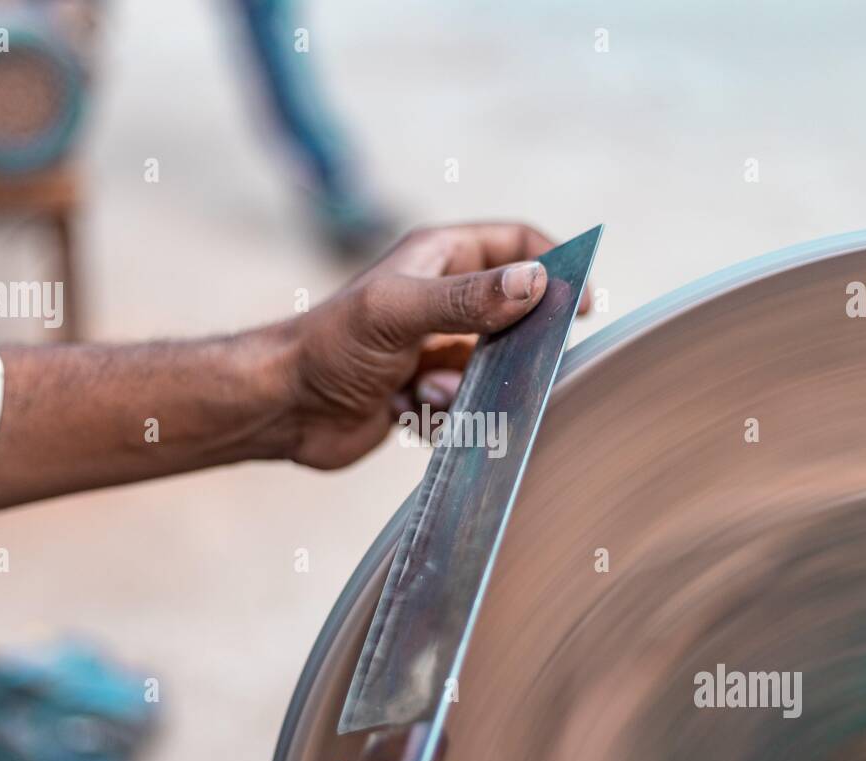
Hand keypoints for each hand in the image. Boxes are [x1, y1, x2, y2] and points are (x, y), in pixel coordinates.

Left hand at [282, 223, 590, 468]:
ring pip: (495, 365)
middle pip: (517, 312)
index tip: (581, 305)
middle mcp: (443, 298)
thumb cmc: (329, 346)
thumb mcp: (399, 312)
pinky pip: (471, 403)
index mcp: (441, 258)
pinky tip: (410, 410)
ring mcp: (437, 346)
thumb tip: (537, 282)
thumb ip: (469, 299)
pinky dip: (449, 413)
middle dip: (515, 345)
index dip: (556, 265)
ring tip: (428, 389)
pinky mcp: (428, 391)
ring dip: (471, 385)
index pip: (519, 243)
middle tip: (513, 367)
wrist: (284, 408)